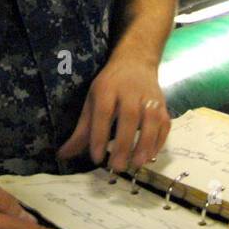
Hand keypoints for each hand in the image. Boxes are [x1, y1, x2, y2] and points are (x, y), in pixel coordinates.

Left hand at [56, 54, 170, 172]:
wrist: (136, 61)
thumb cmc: (110, 85)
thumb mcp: (92, 101)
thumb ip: (81, 130)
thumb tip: (63, 155)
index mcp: (107, 89)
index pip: (103, 112)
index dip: (100, 135)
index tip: (96, 158)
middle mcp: (131, 91)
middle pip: (129, 117)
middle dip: (123, 143)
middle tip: (117, 166)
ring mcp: (150, 98)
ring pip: (151, 120)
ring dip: (145, 144)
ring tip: (136, 164)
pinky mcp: (163, 105)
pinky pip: (165, 124)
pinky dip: (159, 141)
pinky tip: (149, 156)